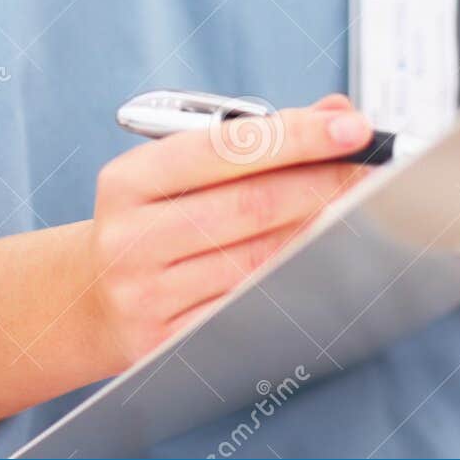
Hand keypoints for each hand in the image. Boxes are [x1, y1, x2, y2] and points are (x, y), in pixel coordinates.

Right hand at [86, 95, 374, 370]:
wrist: (87, 301)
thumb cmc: (148, 221)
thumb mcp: (176, 169)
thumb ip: (254, 138)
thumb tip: (335, 113)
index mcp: (128, 181)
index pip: (226, 149)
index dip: (296, 135)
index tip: (350, 126)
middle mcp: (132, 239)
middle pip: (252, 206)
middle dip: (323, 181)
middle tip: (372, 167)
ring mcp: (149, 298)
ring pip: (260, 260)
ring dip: (321, 231)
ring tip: (362, 207)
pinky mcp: (172, 345)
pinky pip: (252, 307)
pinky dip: (296, 279)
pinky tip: (326, 258)